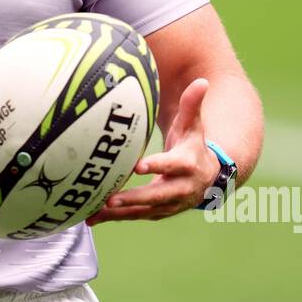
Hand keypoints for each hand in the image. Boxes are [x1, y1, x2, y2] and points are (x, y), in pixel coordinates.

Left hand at [86, 78, 218, 224]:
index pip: (172, 165)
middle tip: (111, 199)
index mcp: (187, 165)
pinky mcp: (157, 213)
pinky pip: (135, 217)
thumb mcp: (194, 126)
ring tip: (96, 211)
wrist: (209, 178)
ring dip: (120, 213)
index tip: (139, 166)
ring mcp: (169, 204)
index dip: (157, 166)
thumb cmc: (194, 145)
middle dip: (134, 198)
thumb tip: (202, 81)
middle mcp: (180, 188)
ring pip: (143, 211)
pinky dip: (114, 219)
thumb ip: (192, 105)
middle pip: (156, 195)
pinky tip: (91, 218)